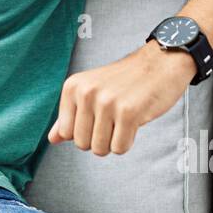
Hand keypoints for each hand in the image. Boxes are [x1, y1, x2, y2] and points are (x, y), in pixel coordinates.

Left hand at [47, 43, 196, 155]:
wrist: (161, 62)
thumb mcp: (91, 91)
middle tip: (114, 117)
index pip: (65, 133)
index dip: (84, 131)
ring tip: (123, 118)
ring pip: (100, 149)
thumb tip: (52, 139)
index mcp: (72, 87)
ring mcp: (107, 102)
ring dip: (114, 141)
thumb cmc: (126, 80)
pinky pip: (120, 148)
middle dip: (100, 139)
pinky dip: (128, 141)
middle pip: (82, 144)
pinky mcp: (128, 113)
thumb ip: (70, 115)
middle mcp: (86, 93)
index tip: (99, 115)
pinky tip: (134, 121)